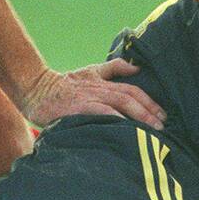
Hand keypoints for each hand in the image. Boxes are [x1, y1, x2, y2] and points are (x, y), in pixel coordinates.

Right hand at [21, 59, 165, 130]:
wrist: (35, 88)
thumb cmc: (64, 84)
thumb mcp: (90, 71)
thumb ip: (112, 69)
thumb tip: (136, 67)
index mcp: (104, 80)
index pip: (133, 89)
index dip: (150, 101)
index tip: (163, 115)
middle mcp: (100, 87)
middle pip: (131, 97)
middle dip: (150, 111)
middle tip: (163, 127)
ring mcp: (90, 96)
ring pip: (121, 103)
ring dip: (139, 116)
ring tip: (152, 132)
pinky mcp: (79, 106)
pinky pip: (102, 113)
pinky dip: (116, 120)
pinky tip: (127, 130)